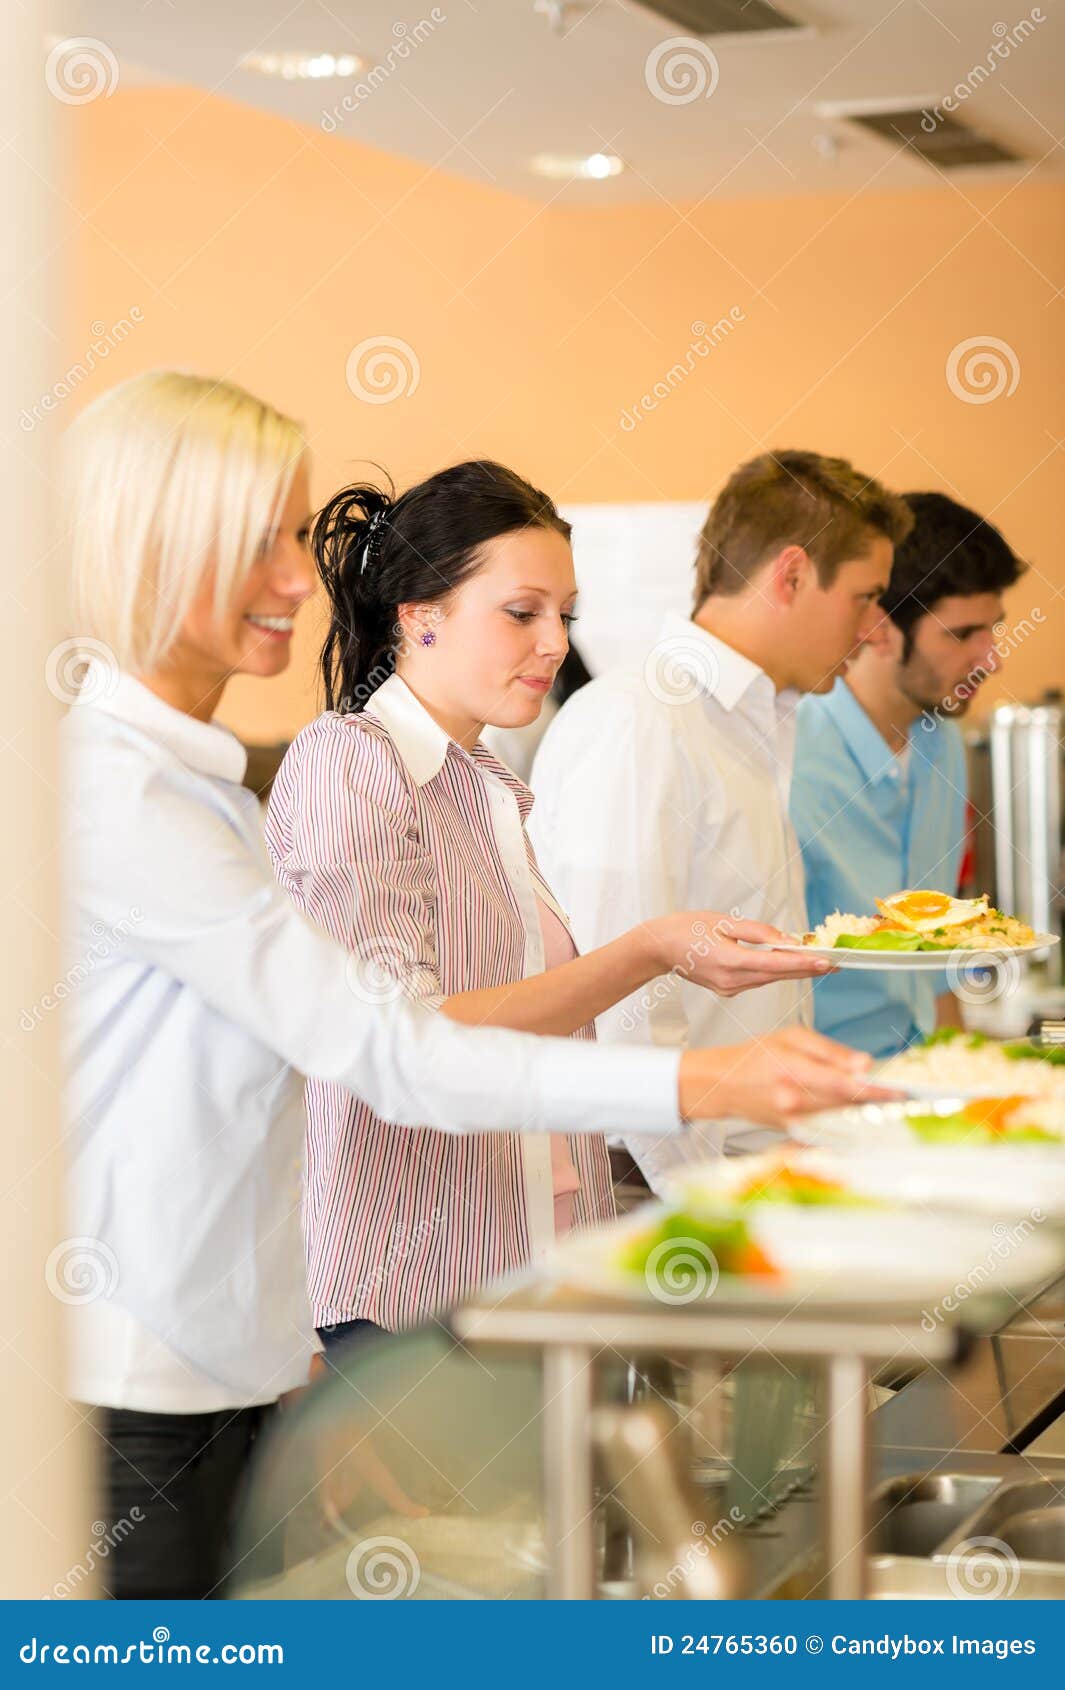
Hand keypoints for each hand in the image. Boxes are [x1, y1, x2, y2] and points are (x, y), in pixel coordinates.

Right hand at [650, 913, 835, 997]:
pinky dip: (775, 972)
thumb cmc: (686, 928)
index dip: (803, 963)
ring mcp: (729, 989)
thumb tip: (788, 940)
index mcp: (729, 960)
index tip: (826, 961)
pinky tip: (791, 965)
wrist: (658, 948)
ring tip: (821, 963)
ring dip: (795, 972)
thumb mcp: (723, 921)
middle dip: (808, 969)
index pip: (775, 964)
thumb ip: (758, 931)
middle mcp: (731, 980)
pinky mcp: (728, 990)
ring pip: (770, 979)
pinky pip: (758, 980)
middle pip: (778, 975)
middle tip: (837, 964)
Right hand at [678, 1027, 899, 1129]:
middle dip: (874, 1099)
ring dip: (863, 1111)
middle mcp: (792, 1100)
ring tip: (880, 1101)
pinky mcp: (793, 1131)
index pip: (841, 1083)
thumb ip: (830, 1050)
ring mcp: (792, 1120)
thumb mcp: (792, 1038)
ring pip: (840, 1117)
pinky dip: (846, 1122)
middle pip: (846, 1104)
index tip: (898, 1091)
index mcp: (792, 1069)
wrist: (723, 1084)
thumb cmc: (756, 1056)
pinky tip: (856, 1114)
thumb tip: (863, 1064)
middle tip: (898, 1094)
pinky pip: (828, 1128)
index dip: (873, 1089)